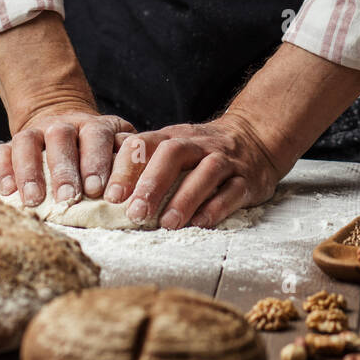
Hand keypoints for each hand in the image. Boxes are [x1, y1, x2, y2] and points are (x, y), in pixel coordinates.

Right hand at [0, 107, 136, 206]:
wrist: (64, 122)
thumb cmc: (98, 150)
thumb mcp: (117, 148)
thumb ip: (127, 162)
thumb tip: (140, 188)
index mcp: (95, 126)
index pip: (98, 136)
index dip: (97, 161)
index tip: (97, 189)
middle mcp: (64, 125)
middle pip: (62, 138)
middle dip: (65, 169)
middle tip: (68, 197)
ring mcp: (36, 132)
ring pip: (29, 142)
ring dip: (30, 171)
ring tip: (34, 199)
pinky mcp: (13, 143)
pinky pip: (2, 151)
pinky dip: (2, 170)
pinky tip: (7, 191)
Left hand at [104, 112, 283, 229]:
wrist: (256, 135)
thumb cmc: (202, 150)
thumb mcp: (175, 145)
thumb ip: (144, 161)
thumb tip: (102, 188)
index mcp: (175, 137)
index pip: (146, 144)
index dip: (126, 168)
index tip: (109, 196)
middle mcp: (199, 145)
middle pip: (174, 154)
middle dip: (152, 183)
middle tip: (135, 213)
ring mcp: (225, 161)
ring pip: (206, 172)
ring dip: (185, 198)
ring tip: (167, 224)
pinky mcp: (247, 179)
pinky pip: (233, 191)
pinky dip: (216, 207)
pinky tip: (201, 223)